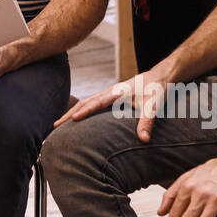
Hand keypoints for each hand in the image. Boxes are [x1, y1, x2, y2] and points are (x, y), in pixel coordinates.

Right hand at [52, 67, 168, 140]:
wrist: (161, 76)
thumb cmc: (157, 88)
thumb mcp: (154, 105)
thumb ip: (147, 122)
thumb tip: (143, 139)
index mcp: (116, 92)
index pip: (96, 103)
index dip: (84, 111)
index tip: (72, 120)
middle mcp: (110, 92)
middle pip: (85, 102)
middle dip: (69, 113)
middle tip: (55, 126)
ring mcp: (109, 94)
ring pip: (86, 102)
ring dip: (73, 112)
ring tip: (60, 124)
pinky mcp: (112, 98)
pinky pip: (92, 104)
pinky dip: (81, 110)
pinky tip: (77, 119)